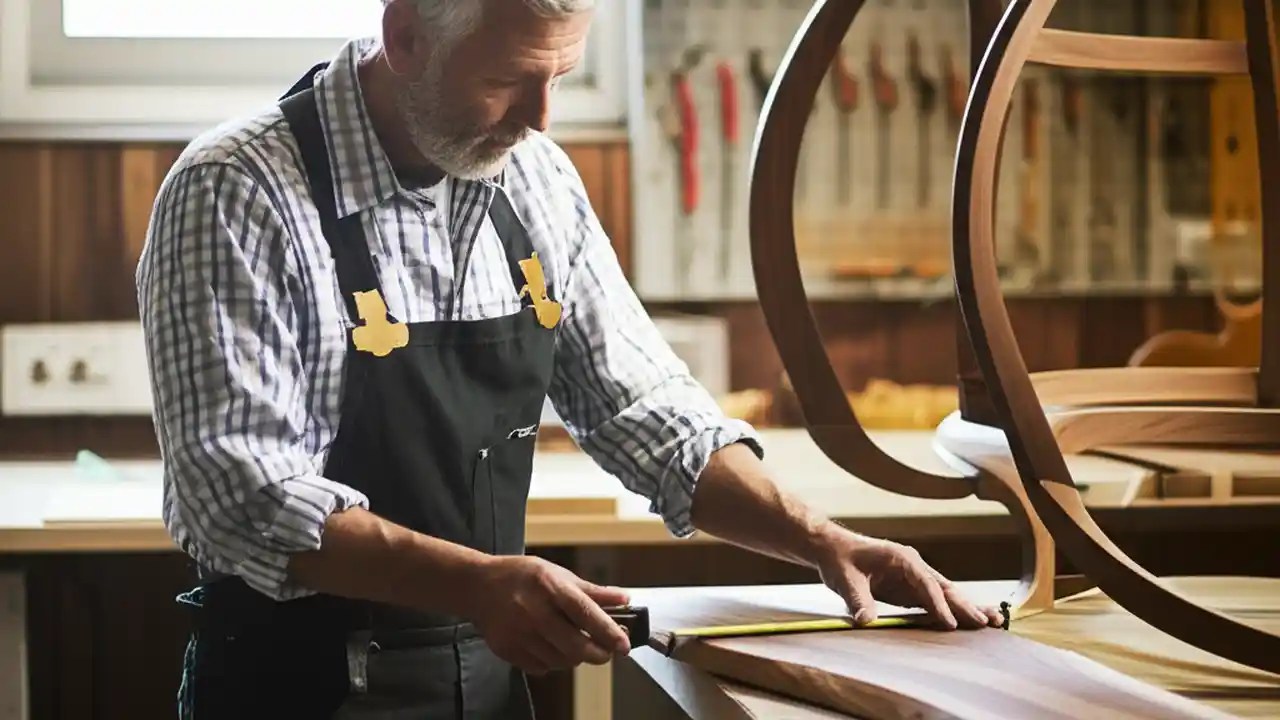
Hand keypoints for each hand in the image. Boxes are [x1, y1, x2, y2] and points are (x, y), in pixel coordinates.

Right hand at [468, 555, 631, 674]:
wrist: (478, 586)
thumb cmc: (521, 576)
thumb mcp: (558, 574)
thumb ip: (592, 591)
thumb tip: (624, 599)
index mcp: (549, 587)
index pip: (586, 614)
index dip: (609, 632)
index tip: (624, 644)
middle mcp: (534, 611)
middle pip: (576, 646)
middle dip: (598, 654)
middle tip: (606, 652)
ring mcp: (519, 633)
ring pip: (561, 660)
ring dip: (576, 658)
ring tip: (576, 645)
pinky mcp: (508, 650)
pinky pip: (542, 667)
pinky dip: (554, 662)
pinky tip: (552, 647)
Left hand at [813, 527, 1004, 629]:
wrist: (832, 549)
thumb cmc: (840, 560)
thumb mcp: (845, 580)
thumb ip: (857, 599)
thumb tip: (866, 621)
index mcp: (901, 558)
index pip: (925, 584)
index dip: (938, 604)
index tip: (950, 624)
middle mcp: (914, 565)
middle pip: (945, 587)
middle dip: (967, 605)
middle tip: (989, 622)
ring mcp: (915, 576)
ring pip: (946, 593)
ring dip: (968, 607)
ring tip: (994, 622)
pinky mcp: (911, 588)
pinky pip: (936, 601)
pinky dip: (953, 611)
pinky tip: (968, 623)